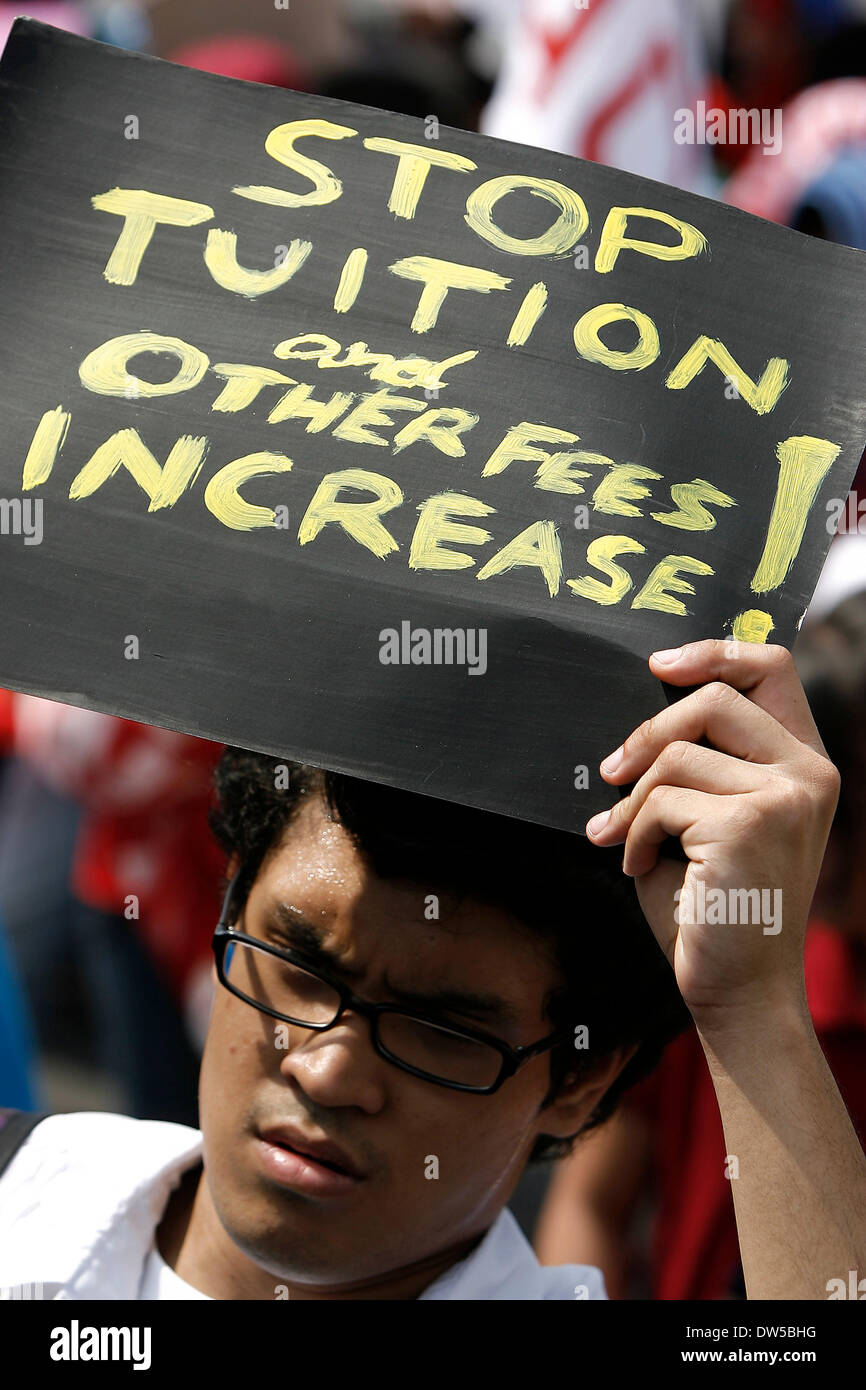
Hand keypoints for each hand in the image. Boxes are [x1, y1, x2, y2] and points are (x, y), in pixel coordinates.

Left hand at [585, 641, 839, 1026]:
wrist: (735, 990)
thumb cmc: (712, 906)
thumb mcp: (709, 817)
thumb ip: (697, 761)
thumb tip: (644, 708)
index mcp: (805, 764)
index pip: (773, 667)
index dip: (713, 652)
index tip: (659, 665)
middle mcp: (808, 774)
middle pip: (715, 699)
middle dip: (647, 732)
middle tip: (611, 771)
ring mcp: (785, 798)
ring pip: (677, 756)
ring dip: (632, 801)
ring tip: (621, 839)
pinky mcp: (749, 825)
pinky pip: (661, 801)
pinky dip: (632, 833)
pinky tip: (637, 866)